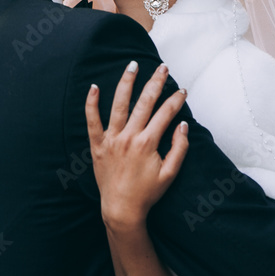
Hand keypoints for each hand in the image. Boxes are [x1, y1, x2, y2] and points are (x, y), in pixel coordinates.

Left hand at [86, 62, 188, 230]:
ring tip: (133, 65)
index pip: (165, 113)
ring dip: (127, 82)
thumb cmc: (147, 193)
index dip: (176, 100)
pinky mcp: (98, 145)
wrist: (121, 210)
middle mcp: (129, 137)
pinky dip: (91, 104)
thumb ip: (179, 148)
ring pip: (118, 104)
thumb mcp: (170, 174)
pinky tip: (93, 87)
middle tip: (163, 68)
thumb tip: (183, 125)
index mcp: (148, 143)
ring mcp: (111, 140)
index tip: (182, 90)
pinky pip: (92, 121)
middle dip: (156, 82)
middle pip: (144, 102)